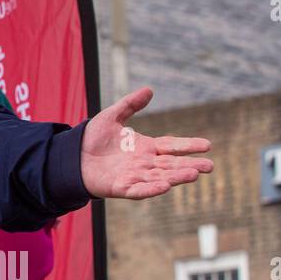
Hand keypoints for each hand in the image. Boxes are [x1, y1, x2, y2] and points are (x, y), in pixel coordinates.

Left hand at [80, 87, 212, 199]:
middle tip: (209, 166)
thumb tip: (149, 90)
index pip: (172, 146)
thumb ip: (129, 105)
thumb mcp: (112, 116)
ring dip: (176, 177)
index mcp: (146, 147)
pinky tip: (164, 186)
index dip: (189, 146)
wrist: (71, 156)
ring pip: (160, 177)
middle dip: (190, 166)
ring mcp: (134, 176)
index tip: (208, 145)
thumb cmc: (93, 138)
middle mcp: (144, 163)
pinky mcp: (120, 187)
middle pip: (171, 165)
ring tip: (194, 175)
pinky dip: (150, 189)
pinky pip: (138, 190)